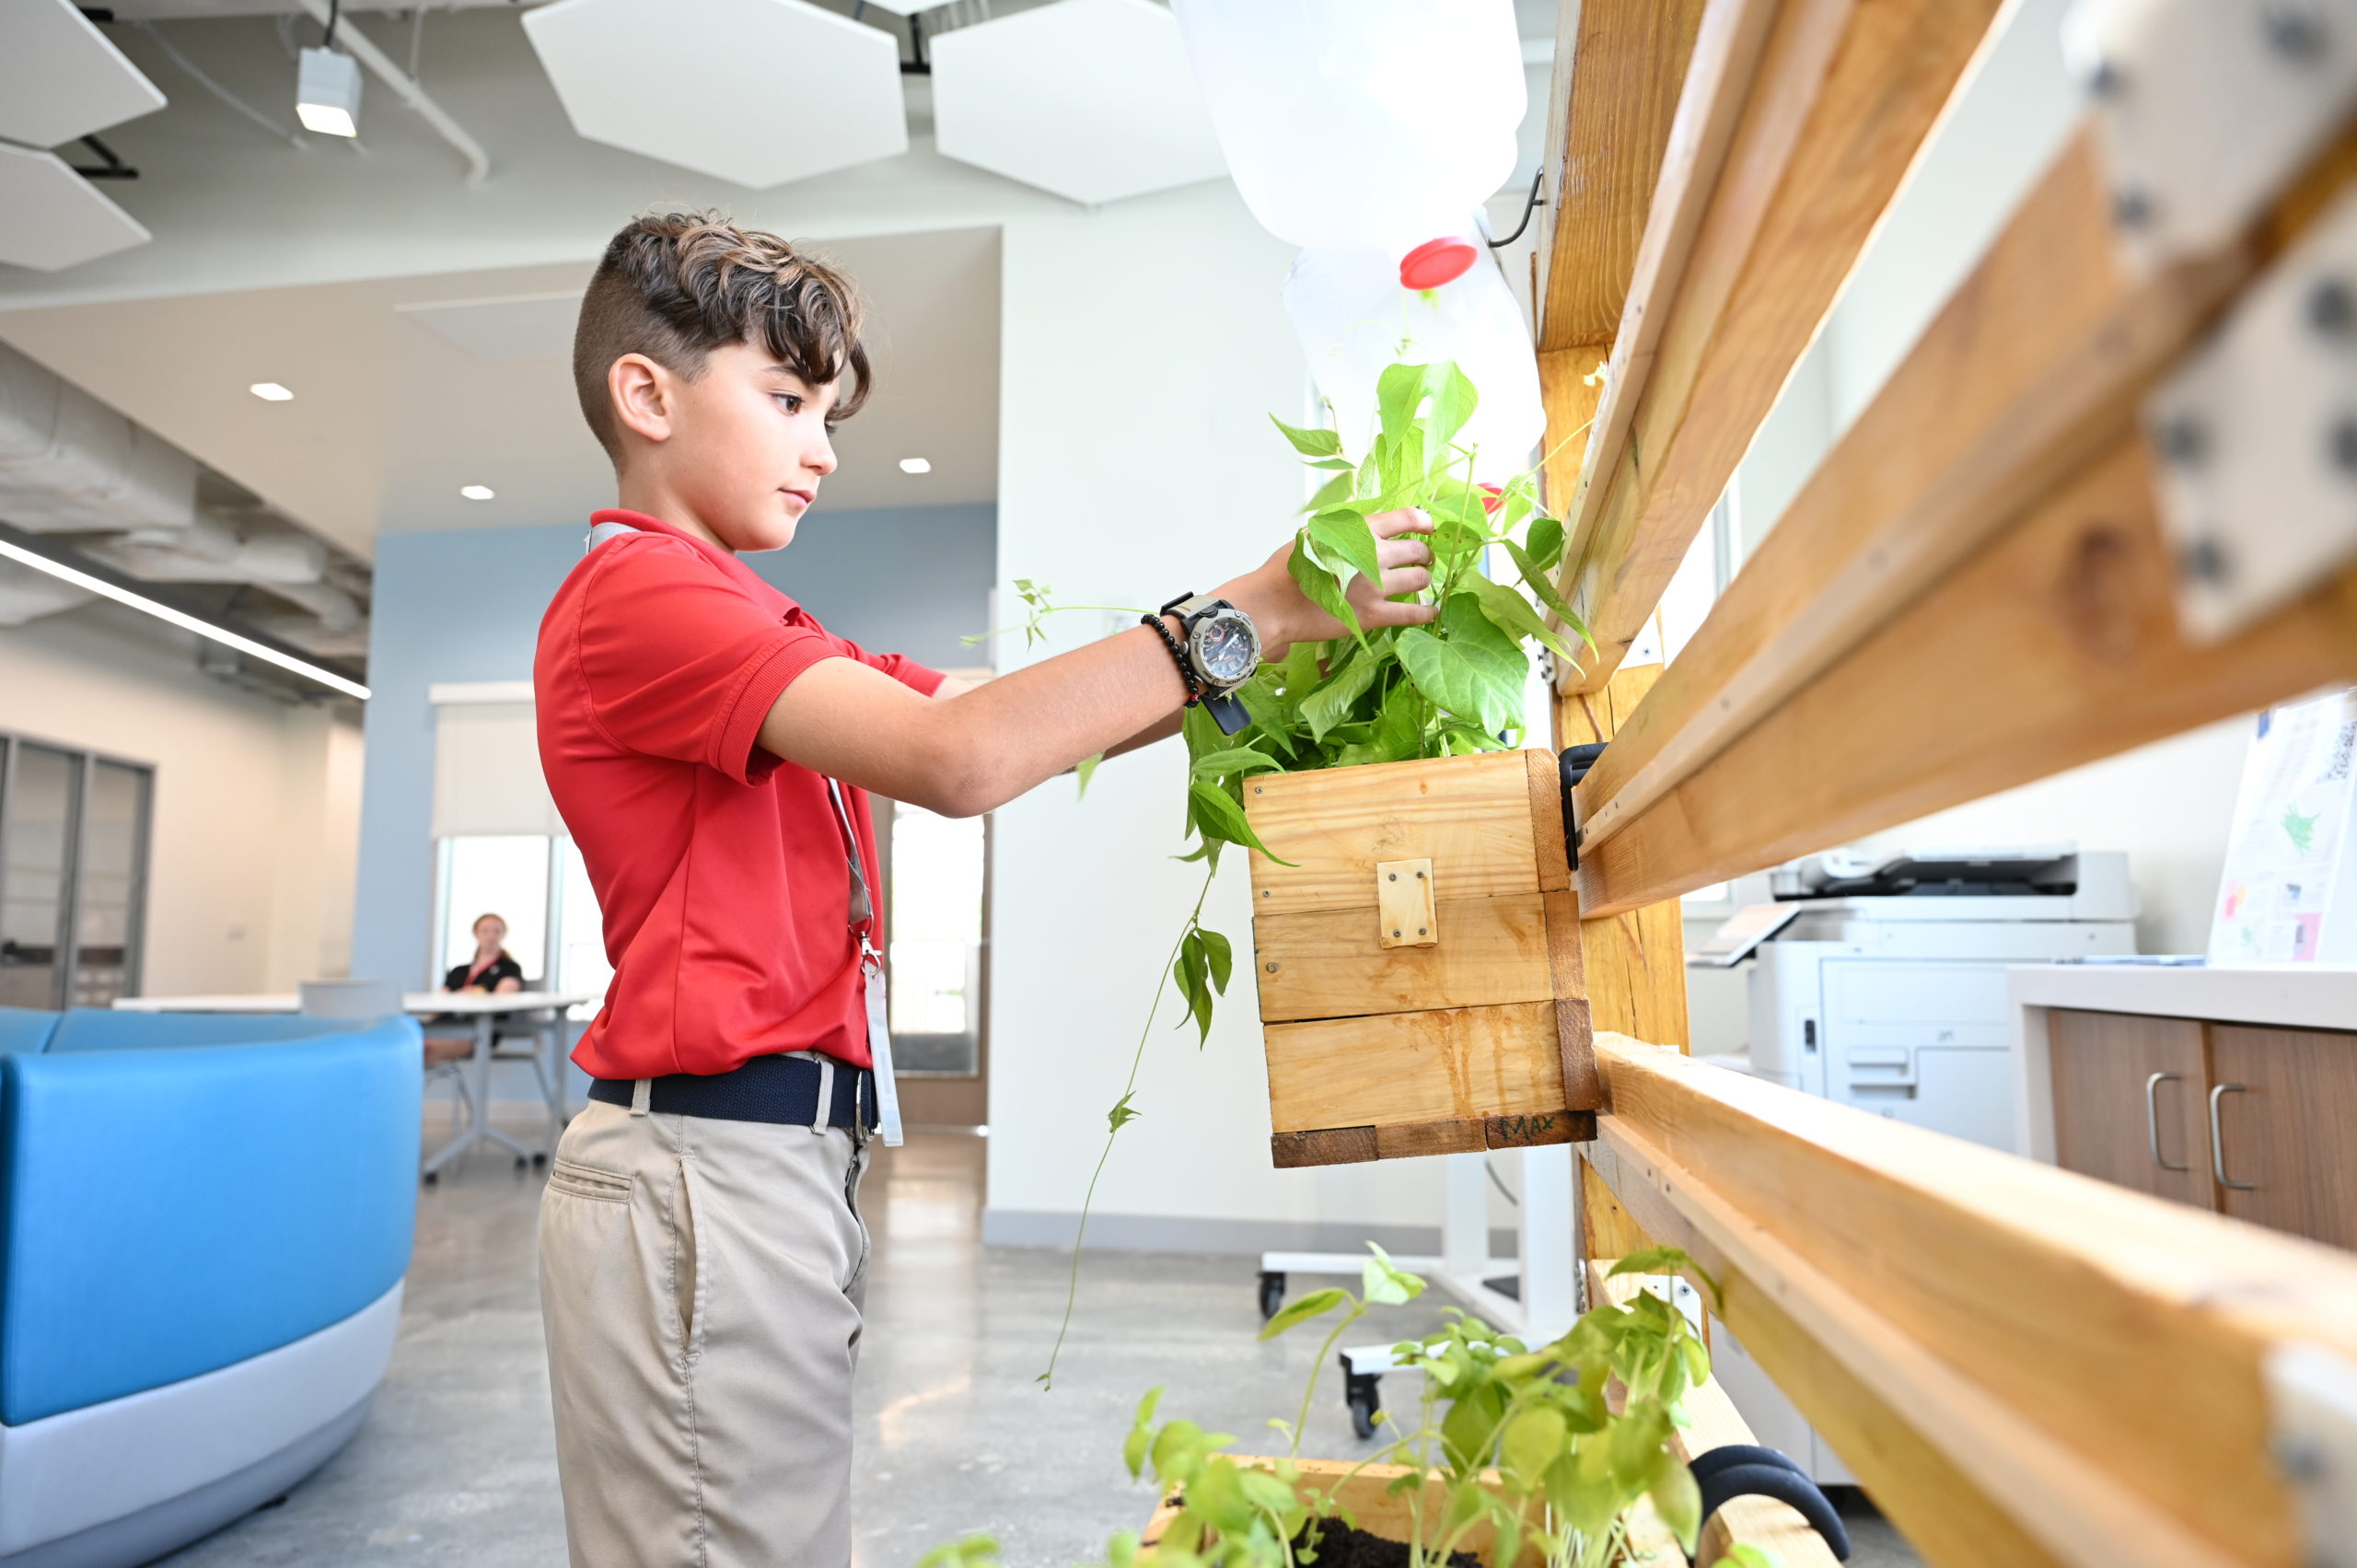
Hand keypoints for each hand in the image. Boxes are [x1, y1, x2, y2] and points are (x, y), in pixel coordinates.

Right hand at [1219, 508, 1437, 656]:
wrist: (1275, 602)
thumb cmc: (1288, 567)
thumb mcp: (1316, 534)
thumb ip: (1345, 530)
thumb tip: (1365, 528)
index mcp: (1360, 531)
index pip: (1406, 518)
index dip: (1423, 521)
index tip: (1428, 527)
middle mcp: (1374, 555)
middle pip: (1417, 550)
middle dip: (1424, 554)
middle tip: (1422, 560)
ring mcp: (1376, 586)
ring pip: (1419, 579)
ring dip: (1424, 579)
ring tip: (1420, 581)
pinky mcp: (1373, 615)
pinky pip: (1412, 614)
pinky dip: (1426, 613)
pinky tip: (1431, 612)